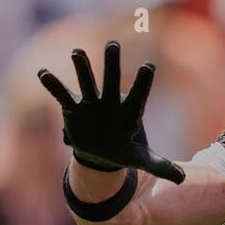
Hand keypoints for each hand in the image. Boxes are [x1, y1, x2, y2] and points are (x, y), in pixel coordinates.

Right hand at [37, 41, 184, 183]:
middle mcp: (110, 101)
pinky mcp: (73, 108)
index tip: (149, 66)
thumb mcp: (141, 159)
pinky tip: (42, 73)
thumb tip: (182, 180)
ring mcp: (91, 103)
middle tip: (113, 44)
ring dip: (82, 67)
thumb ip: (160, 165)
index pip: (138, 94)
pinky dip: (52, 85)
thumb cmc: (122, 149)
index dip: (143, 81)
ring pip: (87, 81)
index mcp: (129, 111)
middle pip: (111, 80)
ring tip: (76, 53)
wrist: (99, 151)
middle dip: (111, 63)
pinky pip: (62, 95)